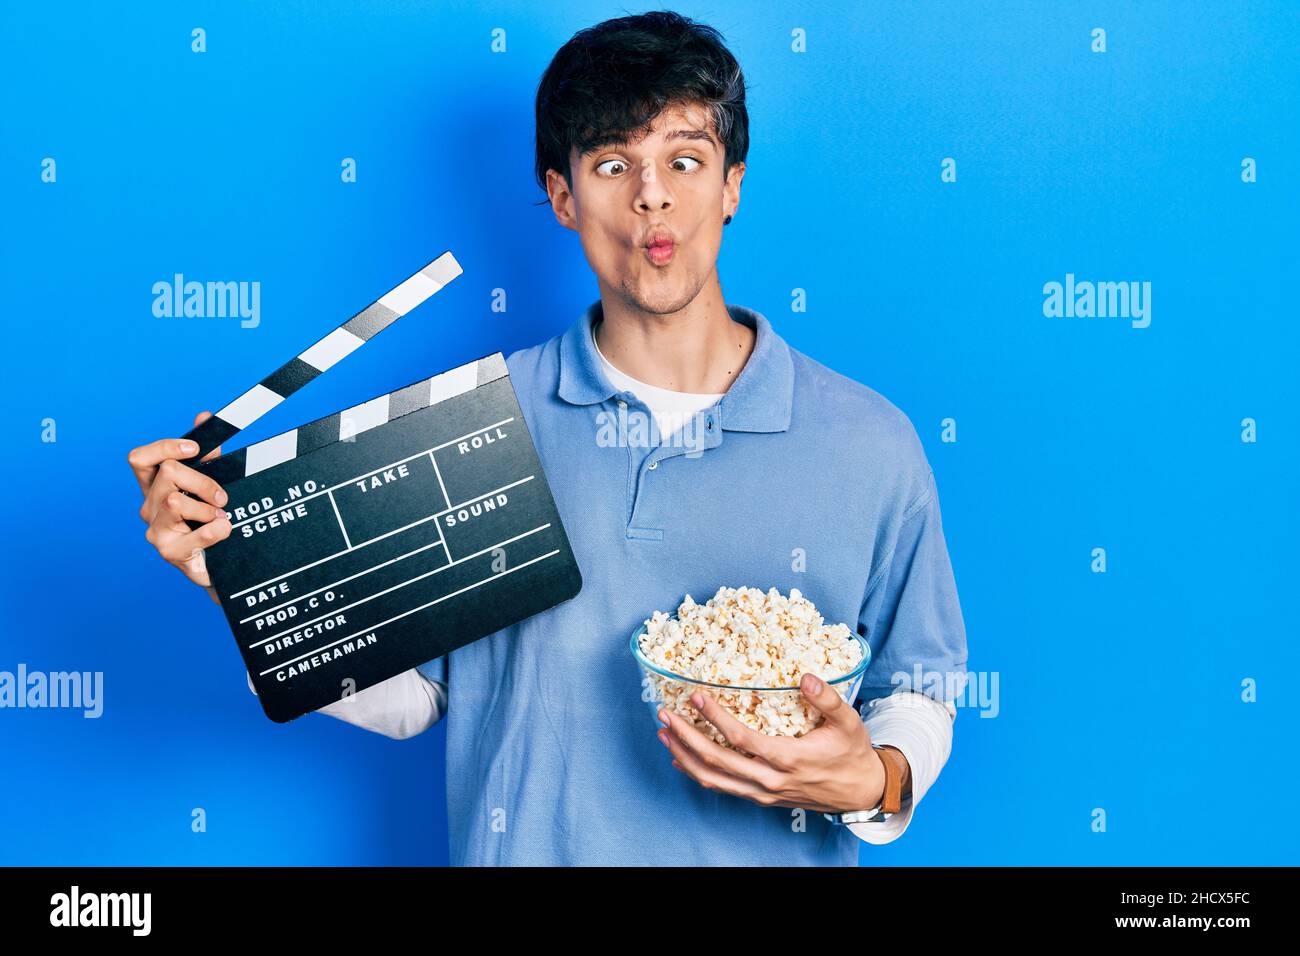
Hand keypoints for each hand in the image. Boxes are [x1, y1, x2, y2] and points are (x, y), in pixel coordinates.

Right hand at [127, 411, 230, 595]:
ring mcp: (156, 530)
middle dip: (203, 481)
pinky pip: (198, 533)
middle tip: (221, 497)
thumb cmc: (211, 522)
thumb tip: (203, 417)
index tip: (194, 448)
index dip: (164, 447)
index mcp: (155, 488)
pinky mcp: (170, 552)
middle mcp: (149, 507)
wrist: (220, 564)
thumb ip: (208, 455)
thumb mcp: (210, 485)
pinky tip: (224, 530)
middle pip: (168, 473)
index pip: (140, 459)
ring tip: (220, 518)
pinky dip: (218, 529)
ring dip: (209, 509)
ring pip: (177, 501)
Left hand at [656, 673, 885, 814]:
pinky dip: (698, 773)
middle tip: (665, 713)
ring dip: (685, 755)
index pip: (742, 739)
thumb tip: (806, 678)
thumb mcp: (848, 722)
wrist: (860, 791)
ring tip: (664, 733)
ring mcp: (763, 791)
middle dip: (686, 736)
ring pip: (714, 779)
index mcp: (789, 758)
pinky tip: (681, 758)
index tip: (696, 696)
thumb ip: (827, 699)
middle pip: (717, 761)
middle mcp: (770, 779)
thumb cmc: (852, 752)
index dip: (716, 717)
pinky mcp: (761, 797)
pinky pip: (722, 787)